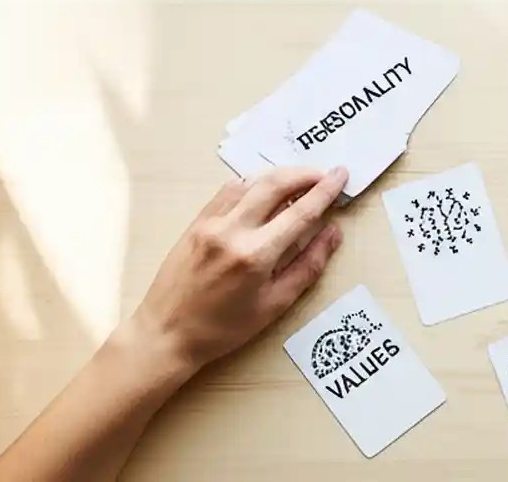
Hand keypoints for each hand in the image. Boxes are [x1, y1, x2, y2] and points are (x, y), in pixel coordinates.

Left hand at [127, 166, 348, 373]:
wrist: (166, 334)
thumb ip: (308, 265)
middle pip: (275, 184)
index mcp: (256, 255)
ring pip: (251, 181)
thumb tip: (333, 233)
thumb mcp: (275, 305)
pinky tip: (264, 191)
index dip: (325, 190)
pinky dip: (252, 183)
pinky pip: (228, 190)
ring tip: (298, 182)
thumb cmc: (224, 328)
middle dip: (304, 174)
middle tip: (324, 175)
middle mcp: (232, 231)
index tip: (341, 175)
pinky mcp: (196, 222)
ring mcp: (210, 223)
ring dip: (279, 175)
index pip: (300, 211)